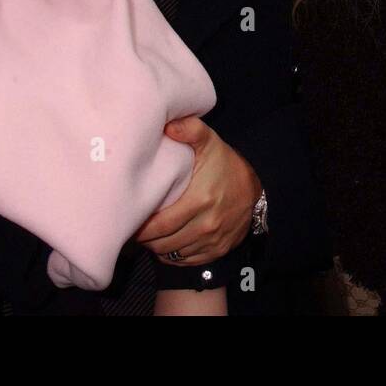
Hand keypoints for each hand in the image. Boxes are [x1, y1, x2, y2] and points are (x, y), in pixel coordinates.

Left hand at [136, 117, 261, 265]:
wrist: (254, 187)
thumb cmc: (225, 164)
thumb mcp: (210, 143)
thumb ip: (190, 130)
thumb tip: (168, 125)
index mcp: (201, 199)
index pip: (160, 224)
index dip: (141, 226)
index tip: (131, 218)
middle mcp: (208, 224)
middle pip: (164, 242)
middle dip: (145, 238)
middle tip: (135, 227)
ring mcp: (213, 240)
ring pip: (173, 253)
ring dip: (157, 247)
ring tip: (148, 234)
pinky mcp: (217, 250)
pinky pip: (187, 260)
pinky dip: (174, 255)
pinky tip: (167, 242)